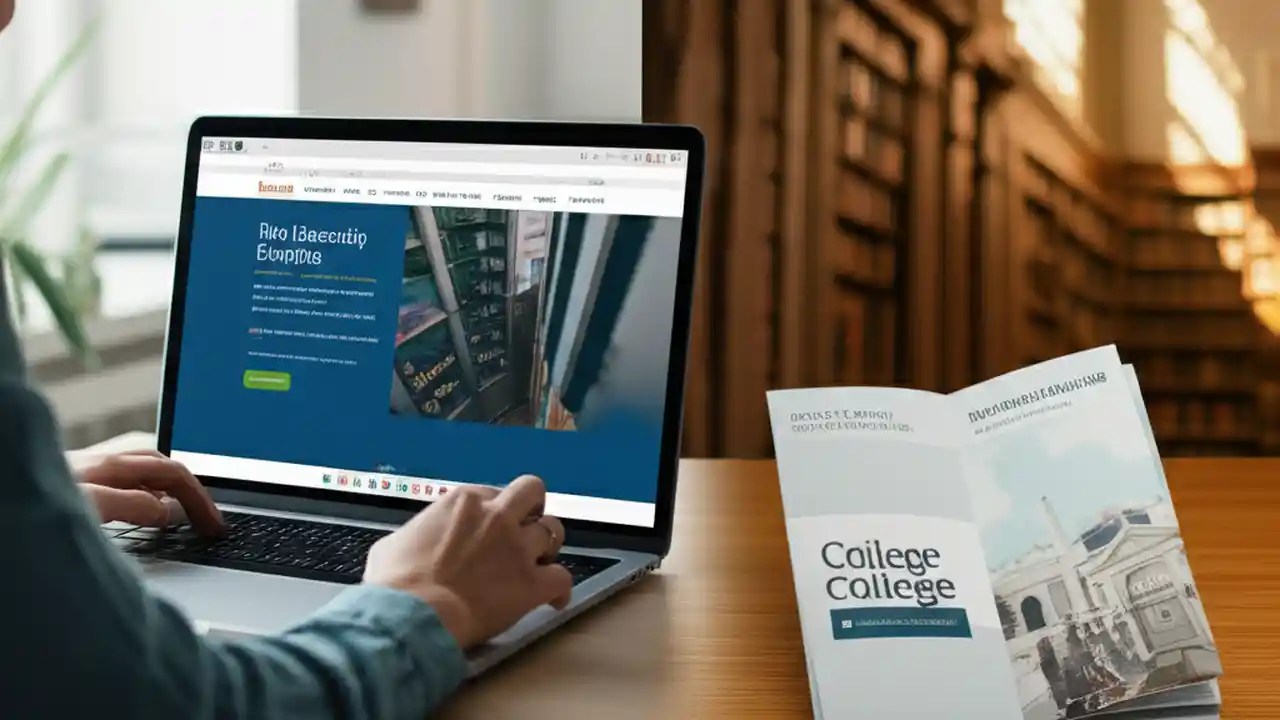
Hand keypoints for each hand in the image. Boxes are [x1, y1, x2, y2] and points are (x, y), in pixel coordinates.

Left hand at [75, 449, 223, 535]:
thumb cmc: (25, 508)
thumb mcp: (91, 505)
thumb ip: (134, 506)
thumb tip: (169, 511)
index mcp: (110, 465)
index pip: (173, 473)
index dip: (199, 497)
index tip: (214, 524)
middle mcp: (98, 464)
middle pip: (159, 469)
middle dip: (189, 491)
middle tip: (206, 519)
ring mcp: (80, 475)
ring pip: (137, 477)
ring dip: (165, 494)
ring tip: (179, 515)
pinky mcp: (64, 490)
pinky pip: (118, 488)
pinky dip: (141, 500)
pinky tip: (134, 515)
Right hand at [364, 475, 570, 648]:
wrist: (411, 616)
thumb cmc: (393, 583)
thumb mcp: (393, 544)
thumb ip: (417, 536)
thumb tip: (413, 546)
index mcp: (463, 501)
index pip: (491, 493)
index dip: (492, 512)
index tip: (487, 530)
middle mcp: (496, 516)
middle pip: (532, 491)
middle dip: (532, 508)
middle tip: (524, 529)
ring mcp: (518, 548)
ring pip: (554, 531)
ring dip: (547, 546)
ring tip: (538, 564)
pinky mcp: (532, 583)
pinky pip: (563, 577)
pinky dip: (560, 588)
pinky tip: (553, 600)